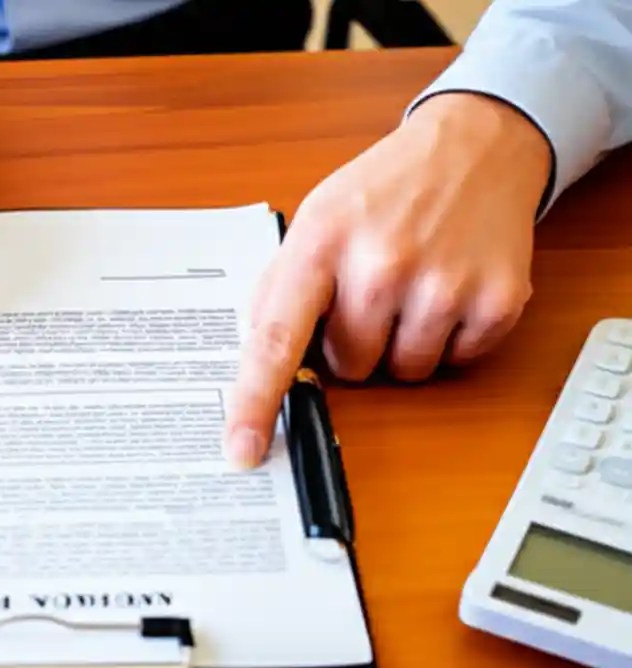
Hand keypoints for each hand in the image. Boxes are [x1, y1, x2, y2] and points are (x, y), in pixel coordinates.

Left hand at [225, 93, 552, 467]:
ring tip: (412, 286)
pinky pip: (455, 363)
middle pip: (349, 367)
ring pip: (404, 373)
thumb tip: (255, 367)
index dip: (255, 402)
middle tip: (371, 292)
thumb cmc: (382, 193)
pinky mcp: (497, 300)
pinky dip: (450, 338)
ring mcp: (443, 283)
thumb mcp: (315, 221)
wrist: (474, 147)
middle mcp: (381, 264)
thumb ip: (281, 291)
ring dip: (402, 345)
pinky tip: (450, 288)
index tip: (240, 450)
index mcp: (320, 244)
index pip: (275, 340)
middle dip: (355, 343)